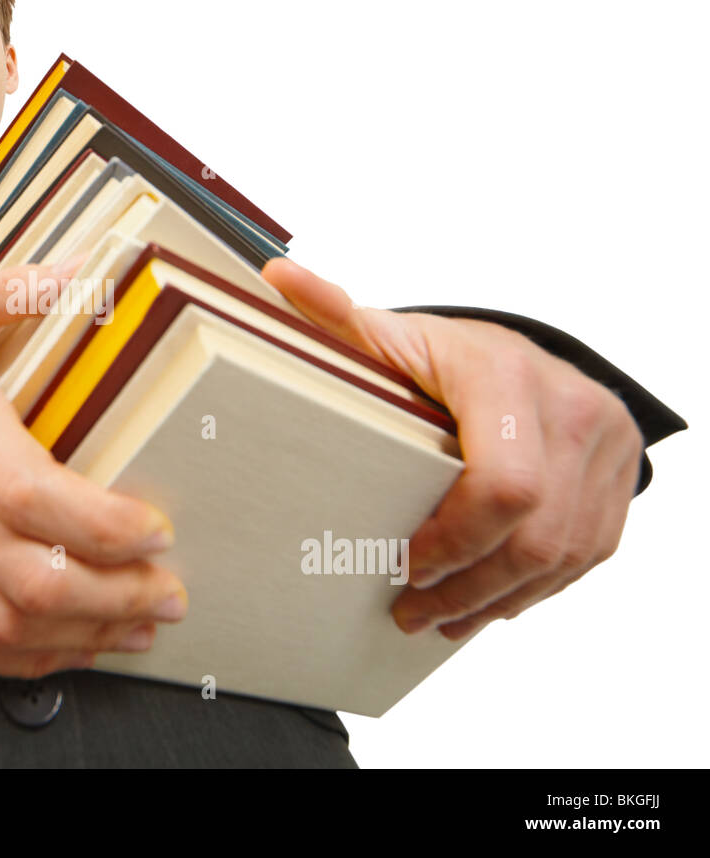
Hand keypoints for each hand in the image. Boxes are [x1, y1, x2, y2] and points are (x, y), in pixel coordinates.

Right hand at [0, 258, 188, 678]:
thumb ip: (15, 292)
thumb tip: (84, 269)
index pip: (31, 496)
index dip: (102, 525)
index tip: (156, 529)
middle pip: (31, 576)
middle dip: (115, 594)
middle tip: (169, 592)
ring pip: (6, 623)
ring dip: (86, 634)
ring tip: (140, 624)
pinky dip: (30, 659)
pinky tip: (77, 646)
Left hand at [261, 256, 644, 640]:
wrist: (519, 352)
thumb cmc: (446, 354)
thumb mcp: (391, 335)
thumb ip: (336, 316)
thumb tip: (277, 278)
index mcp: (506, 375)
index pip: (500, 483)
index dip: (453, 539)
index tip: (403, 565)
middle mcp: (571, 409)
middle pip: (534, 533)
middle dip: (467, 585)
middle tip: (410, 611)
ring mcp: (606, 448)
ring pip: (563, 555)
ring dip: (498, 599)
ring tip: (441, 617)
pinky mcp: (618, 481)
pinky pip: (586, 554)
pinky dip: (535, 588)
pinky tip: (489, 601)